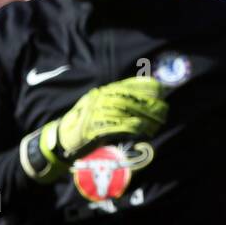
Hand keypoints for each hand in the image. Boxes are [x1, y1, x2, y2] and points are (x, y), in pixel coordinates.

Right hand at [19, 77, 169, 182]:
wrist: (60, 138)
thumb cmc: (85, 125)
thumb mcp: (100, 108)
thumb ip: (118, 104)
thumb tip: (144, 103)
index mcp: (101, 93)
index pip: (126, 85)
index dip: (144, 86)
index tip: (161, 88)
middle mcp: (98, 99)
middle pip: (129, 99)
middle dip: (149, 104)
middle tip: (164, 110)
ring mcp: (94, 113)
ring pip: (124, 112)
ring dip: (144, 118)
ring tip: (157, 123)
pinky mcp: (92, 128)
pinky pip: (115, 127)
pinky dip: (131, 128)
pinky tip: (143, 130)